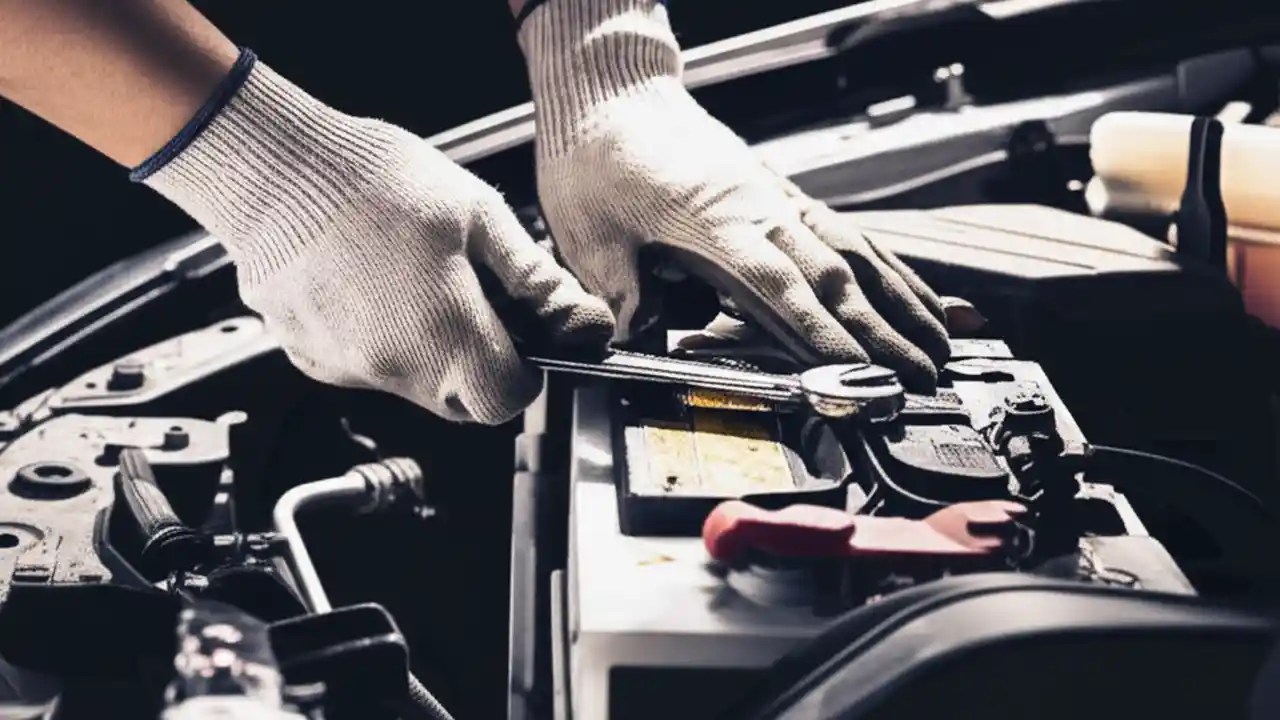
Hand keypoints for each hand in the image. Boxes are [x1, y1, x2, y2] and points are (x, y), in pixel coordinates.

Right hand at [140, 56, 613, 423]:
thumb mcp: (479, 217)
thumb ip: (536, 282)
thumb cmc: (374, 181)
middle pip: (462, 402)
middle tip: (473, 301)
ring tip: (415, 280)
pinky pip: (366, 368)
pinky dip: (381, 341)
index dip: (525, 371)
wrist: (273, 167)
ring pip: (414, 386)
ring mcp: (346, 368)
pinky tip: (373, 287)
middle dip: (480, 364)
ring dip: (431, 352)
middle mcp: (394, 367)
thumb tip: (586, 323)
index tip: (521, 335)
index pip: (507, 400)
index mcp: (446, 335)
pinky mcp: (310, 357)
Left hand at [519, 0, 948, 389]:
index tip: (857, 374)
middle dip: (884, 334)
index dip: (819, 336)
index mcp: (714, 225)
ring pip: (855, 253)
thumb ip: (620, 291)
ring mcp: (778, 199)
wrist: (612, 94)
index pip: (777, 290)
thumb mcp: (587, 233)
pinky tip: (909, 290)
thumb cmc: (597, 160)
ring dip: (902, 301)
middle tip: (925, 377)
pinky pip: (847, 231)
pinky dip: (886, 265)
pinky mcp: (782, 192)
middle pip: (834, 278)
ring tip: (941, 343)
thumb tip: (633, 340)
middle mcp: (760, 210)